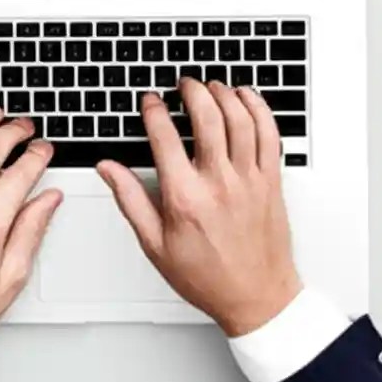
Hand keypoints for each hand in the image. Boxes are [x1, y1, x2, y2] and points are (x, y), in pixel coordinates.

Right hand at [98, 79, 300, 336]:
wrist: (257, 297)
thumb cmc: (208, 277)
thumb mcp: (156, 245)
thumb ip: (131, 200)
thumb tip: (109, 170)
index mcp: (185, 198)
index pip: (165, 138)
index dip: (154, 112)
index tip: (150, 102)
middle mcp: (219, 183)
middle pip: (207, 117)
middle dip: (193, 91)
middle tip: (184, 84)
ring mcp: (250, 180)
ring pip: (240, 119)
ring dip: (225, 94)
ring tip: (212, 86)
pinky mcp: (272, 181)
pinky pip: (270, 134)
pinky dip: (259, 109)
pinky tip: (248, 99)